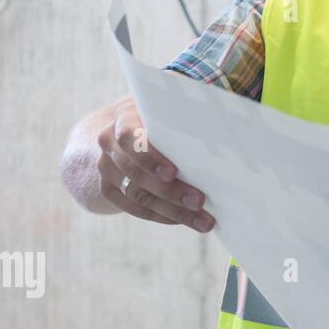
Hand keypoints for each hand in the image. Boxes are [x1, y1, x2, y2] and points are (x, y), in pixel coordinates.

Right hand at [95, 96, 214, 232]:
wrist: (115, 132)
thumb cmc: (155, 117)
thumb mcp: (164, 108)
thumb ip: (183, 115)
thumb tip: (222, 125)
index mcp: (125, 119)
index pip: (130, 139)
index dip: (151, 158)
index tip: (174, 173)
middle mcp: (109, 143)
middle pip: (137, 173)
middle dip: (170, 191)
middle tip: (200, 201)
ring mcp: (106, 168)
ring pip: (136, 195)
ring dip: (171, 211)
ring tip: (202, 220)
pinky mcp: (108, 188)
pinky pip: (133, 208)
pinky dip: (160, 216)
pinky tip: (182, 220)